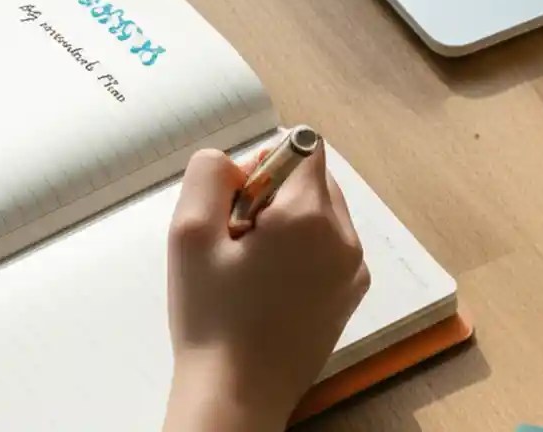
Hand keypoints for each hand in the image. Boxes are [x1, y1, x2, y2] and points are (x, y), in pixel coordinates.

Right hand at [163, 146, 369, 431]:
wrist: (238, 396)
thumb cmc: (212, 318)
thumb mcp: (188, 231)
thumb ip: (209, 173)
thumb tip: (237, 163)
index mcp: (310, 215)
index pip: (302, 146)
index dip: (262, 164)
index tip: (236, 206)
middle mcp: (345, 237)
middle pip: (313, 178)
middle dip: (273, 194)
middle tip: (237, 240)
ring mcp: (353, 270)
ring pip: (322, 213)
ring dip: (287, 223)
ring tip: (252, 269)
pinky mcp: (351, 296)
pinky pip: (328, 248)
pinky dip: (301, 253)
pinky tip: (269, 289)